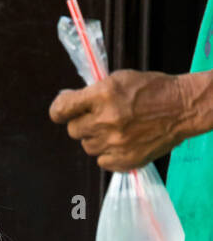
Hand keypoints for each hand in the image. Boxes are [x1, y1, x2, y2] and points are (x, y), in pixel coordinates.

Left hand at [49, 70, 187, 170]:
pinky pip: (102, 161)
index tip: (62, 111)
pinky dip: (109, 153)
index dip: (59, 111)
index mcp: (102, 95)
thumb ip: (92, 93)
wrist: (182, 108)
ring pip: (88, 147)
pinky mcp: (124, 160)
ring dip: (97, 139)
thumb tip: (68, 103)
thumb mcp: (120, 79)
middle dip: (83, 123)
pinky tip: (123, 141)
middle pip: (73, 131)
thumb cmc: (151, 89)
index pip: (62, 110)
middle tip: (99, 117)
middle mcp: (106, 121)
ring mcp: (115, 143)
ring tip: (116, 129)